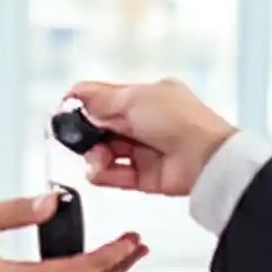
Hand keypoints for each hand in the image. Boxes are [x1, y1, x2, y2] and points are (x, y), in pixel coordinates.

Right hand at [66, 79, 236, 196]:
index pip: (106, 100)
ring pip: (105, 153)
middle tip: (81, 139)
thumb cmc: (179, 121)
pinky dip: (104, 174)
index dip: (85, 106)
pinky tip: (98, 172)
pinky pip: (115, 176)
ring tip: (99, 158)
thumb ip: (101, 98)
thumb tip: (75, 94)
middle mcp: (144, 123)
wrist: (206, 159)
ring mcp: (144, 151)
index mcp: (146, 98)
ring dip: (96, 156)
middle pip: (101, 129)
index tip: (66, 114)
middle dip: (88, 134)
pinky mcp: (144, 177)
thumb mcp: (135, 98)